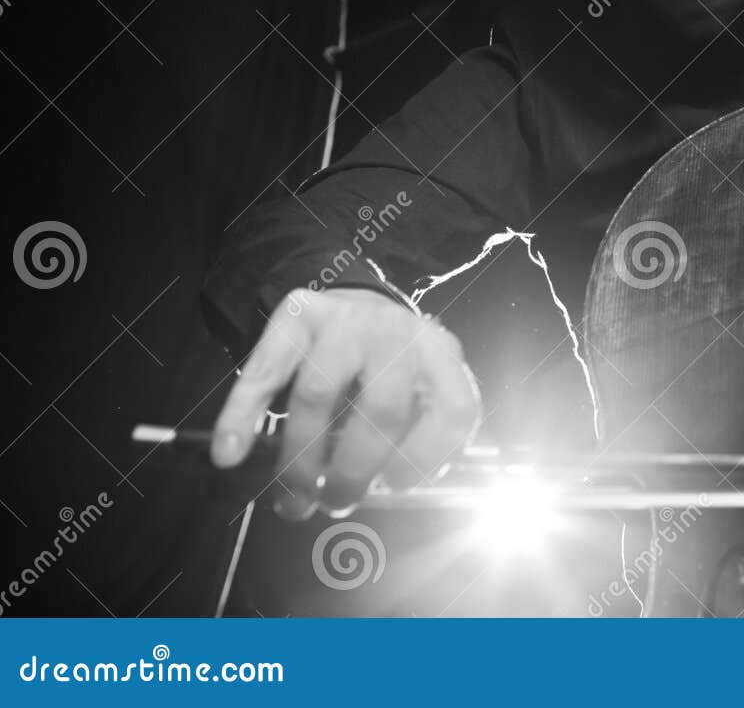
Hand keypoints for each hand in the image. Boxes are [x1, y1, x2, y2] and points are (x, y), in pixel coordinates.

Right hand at [210, 287, 480, 519]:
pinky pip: (264, 371)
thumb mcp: (416, 393)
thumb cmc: (386, 367)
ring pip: (317, 394)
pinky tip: (228, 454)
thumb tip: (376, 494)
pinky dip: (240, 418)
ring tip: (292, 496)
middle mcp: (400, 332)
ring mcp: (347, 319)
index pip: (454, 410)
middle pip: (382, 408)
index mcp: (441, 357)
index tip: (394, 488)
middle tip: (334, 502)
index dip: (428, 458)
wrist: (354, 302)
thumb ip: (409, 438)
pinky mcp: (297, 313)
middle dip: (354, 470)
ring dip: (300, 458)